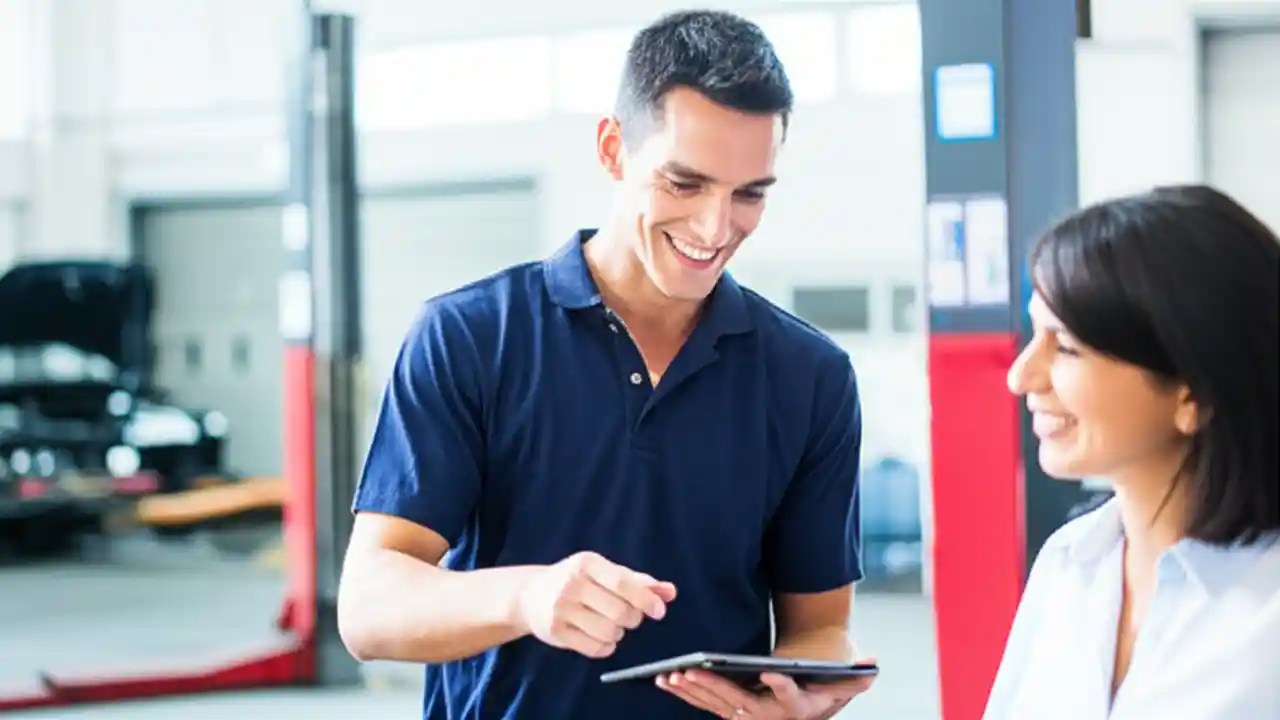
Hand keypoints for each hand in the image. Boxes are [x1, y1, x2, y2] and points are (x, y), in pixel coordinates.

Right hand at [513, 551, 676, 658]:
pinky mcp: (555, 632)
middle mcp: (572, 584)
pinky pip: (594, 648)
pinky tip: (600, 637)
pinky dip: (606, 647)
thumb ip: (638, 581)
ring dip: (618, 634)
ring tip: (611, 625)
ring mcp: (561, 609)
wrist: (530, 594)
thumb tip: (670, 592)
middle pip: (620, 612)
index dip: (646, 600)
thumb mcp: (605, 572)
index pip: (624, 584)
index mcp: (588, 564)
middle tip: (629, 617)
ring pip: (609, 633)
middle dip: (633, 619)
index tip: (659, 611)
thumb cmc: (577, 580)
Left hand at [656, 662, 875, 719]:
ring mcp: (748, 717)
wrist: (807, 705)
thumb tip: (870, 665)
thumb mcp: (842, 684)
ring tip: (672, 674)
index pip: (791, 699)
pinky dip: (686, 692)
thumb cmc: (822, 688)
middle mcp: (771, 718)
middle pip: (740, 703)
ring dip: (693, 690)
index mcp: (799, 708)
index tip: (773, 673)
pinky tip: (667, 679)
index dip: (783, 687)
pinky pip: (706, 704)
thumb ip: (854, 677)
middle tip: (692, 670)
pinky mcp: (731, 713)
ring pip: (717, 705)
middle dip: (714, 687)